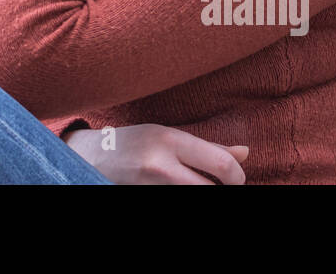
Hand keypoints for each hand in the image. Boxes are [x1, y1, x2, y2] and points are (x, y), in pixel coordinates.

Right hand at [65, 124, 248, 184]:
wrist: (90, 157)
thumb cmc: (135, 142)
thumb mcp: (169, 135)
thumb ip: (208, 148)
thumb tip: (245, 153)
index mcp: (170, 139)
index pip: (222, 165)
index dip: (238, 177)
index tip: (236, 179)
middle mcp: (161, 165)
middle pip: (211, 188)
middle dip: (223, 189)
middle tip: (221, 185)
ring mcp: (151, 187)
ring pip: (195, 195)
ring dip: (203, 192)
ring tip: (194, 182)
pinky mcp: (145, 197)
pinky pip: (177, 201)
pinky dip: (186, 196)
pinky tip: (179, 188)